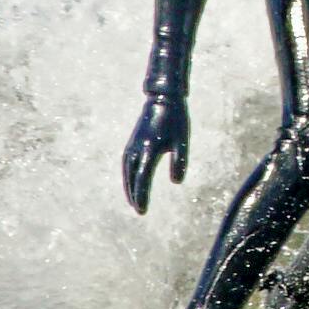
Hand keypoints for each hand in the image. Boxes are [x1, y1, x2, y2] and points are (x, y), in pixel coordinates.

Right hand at [122, 85, 188, 211]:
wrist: (163, 98)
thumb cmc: (175, 120)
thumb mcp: (182, 141)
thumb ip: (179, 162)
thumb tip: (176, 182)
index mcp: (149, 149)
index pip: (142, 178)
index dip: (142, 195)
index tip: (143, 209)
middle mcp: (137, 148)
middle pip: (131, 177)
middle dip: (134, 194)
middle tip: (139, 210)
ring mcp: (133, 144)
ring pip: (127, 170)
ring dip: (129, 186)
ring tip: (133, 200)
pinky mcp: (133, 141)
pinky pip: (127, 163)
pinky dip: (128, 175)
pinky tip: (131, 180)